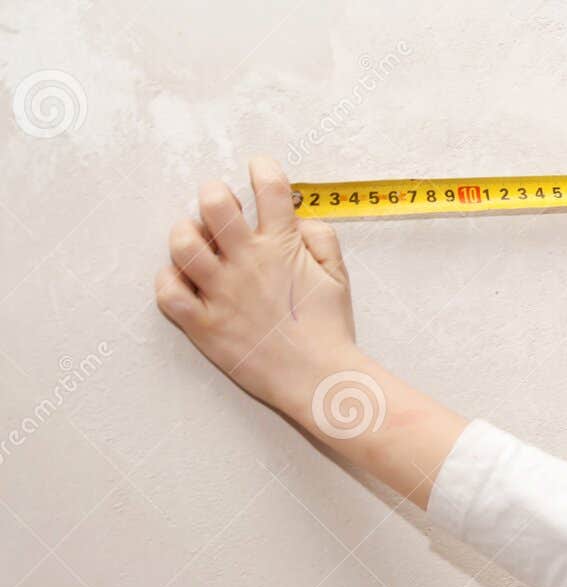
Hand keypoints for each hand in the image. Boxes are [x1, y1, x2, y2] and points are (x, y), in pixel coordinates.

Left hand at [155, 156, 361, 412]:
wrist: (320, 379)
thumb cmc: (330, 330)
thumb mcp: (340, 277)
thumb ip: (321, 238)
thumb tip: (298, 219)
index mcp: (283, 247)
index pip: (270, 188)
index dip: (263, 168)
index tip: (259, 170)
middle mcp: (248, 263)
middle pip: (215, 204)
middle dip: (215, 195)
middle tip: (221, 208)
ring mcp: (222, 293)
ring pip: (182, 244)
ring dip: (185, 234)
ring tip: (197, 242)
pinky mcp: (205, 324)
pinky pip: (167, 293)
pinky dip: (168, 282)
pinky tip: (182, 281)